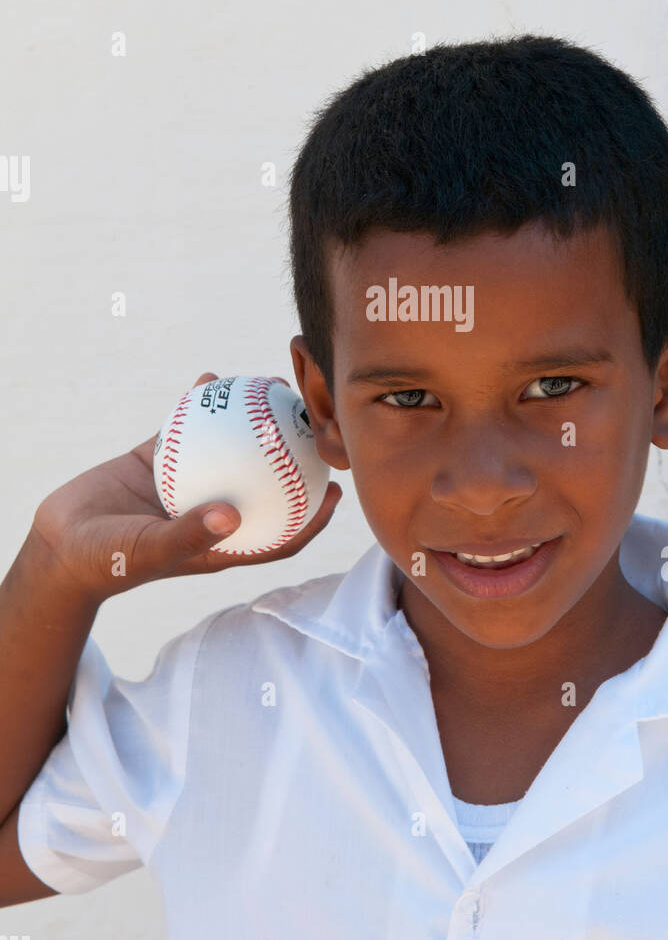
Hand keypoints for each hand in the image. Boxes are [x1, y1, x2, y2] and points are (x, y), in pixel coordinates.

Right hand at [27, 372, 341, 601]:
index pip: (281, 534)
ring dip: (250, 421)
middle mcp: (214, 509)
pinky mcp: (159, 459)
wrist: (59, 542)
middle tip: (309, 423)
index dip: (312, 518)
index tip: (336, 491)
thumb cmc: (108, 560)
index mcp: (223, 542)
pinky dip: (199, 405)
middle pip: (265, 482)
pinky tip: (210, 380)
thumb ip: (190, 534)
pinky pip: (188, 426)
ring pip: (231, 447)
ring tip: (268, 388)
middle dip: (291, 456)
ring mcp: (188, 482)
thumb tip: (234, 514)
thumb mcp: (150, 550)